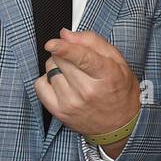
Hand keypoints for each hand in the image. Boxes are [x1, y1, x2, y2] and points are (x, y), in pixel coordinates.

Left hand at [34, 29, 140, 156]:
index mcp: (107, 75)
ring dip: (57, 66)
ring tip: (73, 75)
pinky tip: (61, 83)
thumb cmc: (120, 91)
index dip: (65, 49)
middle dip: (65, 53)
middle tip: (77, 60)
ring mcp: (72, 103)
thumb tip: (66, 35)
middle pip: (62, 60)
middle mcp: (88, 91)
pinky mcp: (59, 112)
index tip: (52, 43)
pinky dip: (47, 79)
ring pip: (50, 69)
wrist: (119, 126)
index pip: (83, 59)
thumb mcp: (118, 62)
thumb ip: (93, 42)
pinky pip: (40, 85)